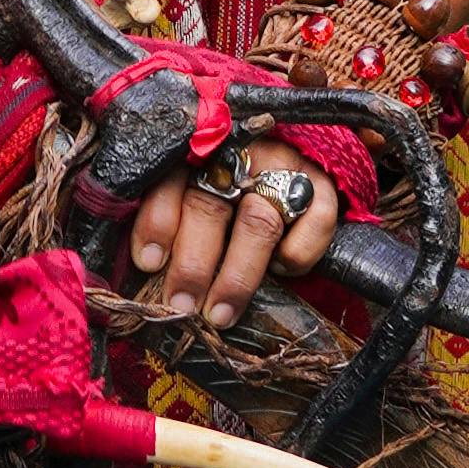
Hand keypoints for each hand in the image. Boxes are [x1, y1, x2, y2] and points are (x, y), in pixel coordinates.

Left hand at [132, 139, 340, 326]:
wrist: (281, 171)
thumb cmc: (222, 194)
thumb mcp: (187, 196)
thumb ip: (170, 220)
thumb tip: (149, 269)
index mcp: (195, 153)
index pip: (169, 181)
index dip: (157, 222)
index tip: (149, 263)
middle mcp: (238, 154)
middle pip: (210, 207)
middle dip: (193, 264)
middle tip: (182, 305)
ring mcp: (281, 166)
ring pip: (258, 223)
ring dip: (237, 276)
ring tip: (220, 314)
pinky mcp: (319, 183)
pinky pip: (315, 221)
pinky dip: (296, 253)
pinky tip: (280, 268)